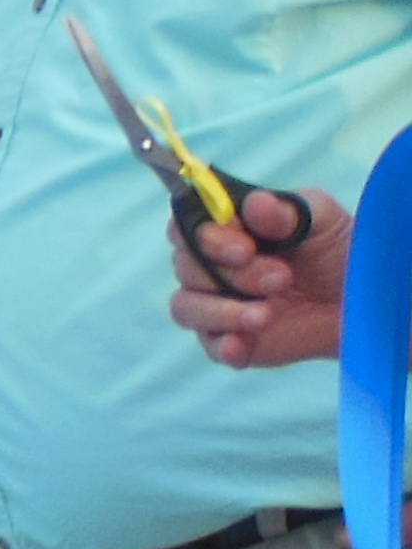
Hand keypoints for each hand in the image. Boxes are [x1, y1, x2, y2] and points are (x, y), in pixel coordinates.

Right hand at [168, 181, 353, 368]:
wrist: (362, 298)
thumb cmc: (337, 249)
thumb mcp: (320, 220)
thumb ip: (284, 211)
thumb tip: (256, 203)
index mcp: (227, 231)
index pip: (188, 229)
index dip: (208, 239)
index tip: (245, 249)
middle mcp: (212, 267)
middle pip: (187, 269)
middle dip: (232, 275)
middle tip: (281, 278)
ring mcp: (218, 305)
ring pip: (186, 308)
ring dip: (222, 312)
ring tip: (266, 315)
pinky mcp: (232, 340)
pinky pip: (210, 346)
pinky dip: (222, 346)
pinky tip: (241, 345)